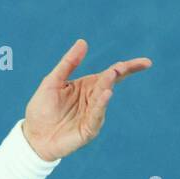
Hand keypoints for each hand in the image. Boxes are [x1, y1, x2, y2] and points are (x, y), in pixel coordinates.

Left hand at [21, 38, 151, 160]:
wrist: (33, 136)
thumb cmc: (41, 109)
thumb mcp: (52, 81)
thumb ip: (68, 63)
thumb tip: (83, 42)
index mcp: (87, 86)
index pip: (112, 74)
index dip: (128, 67)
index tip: (146, 63)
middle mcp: (93, 100)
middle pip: (111, 84)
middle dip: (119, 74)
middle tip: (122, 67)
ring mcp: (93, 115)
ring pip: (104, 98)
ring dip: (107, 86)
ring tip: (111, 75)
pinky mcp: (89, 130)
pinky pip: (97, 116)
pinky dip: (102, 105)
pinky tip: (106, 94)